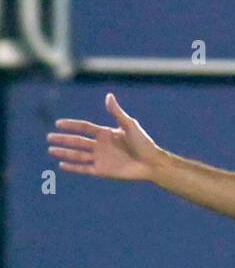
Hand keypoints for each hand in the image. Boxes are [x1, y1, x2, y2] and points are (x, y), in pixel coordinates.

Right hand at [47, 92, 165, 181]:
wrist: (152, 164)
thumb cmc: (144, 144)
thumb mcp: (130, 126)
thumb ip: (117, 113)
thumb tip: (108, 96)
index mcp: (106, 133)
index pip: (84, 127)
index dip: (71, 125)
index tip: (58, 124)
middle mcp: (101, 145)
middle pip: (77, 141)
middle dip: (63, 140)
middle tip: (49, 138)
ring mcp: (101, 158)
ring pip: (78, 155)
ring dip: (65, 153)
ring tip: (51, 150)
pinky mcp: (103, 171)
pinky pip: (85, 169)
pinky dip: (74, 167)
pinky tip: (62, 165)